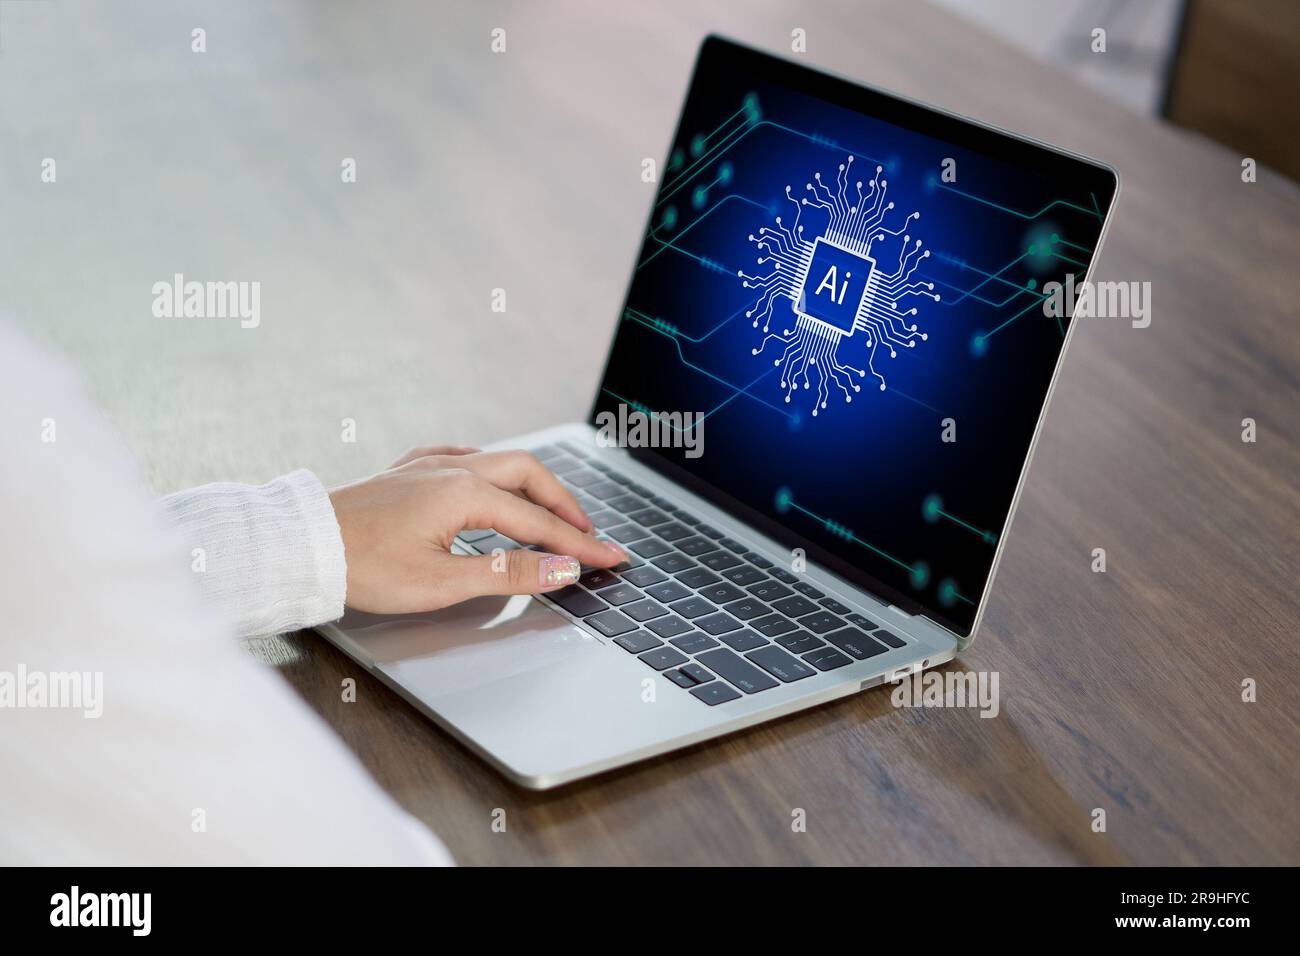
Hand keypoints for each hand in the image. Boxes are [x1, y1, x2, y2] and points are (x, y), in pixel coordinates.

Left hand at [328, 445, 626, 613]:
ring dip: (532, 486)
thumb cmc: (363, 567)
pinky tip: (487, 479)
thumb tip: (561, 569)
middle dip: (564, 504)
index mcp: (465, 493)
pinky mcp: (405, 472)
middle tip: (586, 534)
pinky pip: (462, 458)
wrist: (301, 546)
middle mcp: (451, 469)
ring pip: (497, 463)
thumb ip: (508, 572)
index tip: (611, 558)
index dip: (580, 544)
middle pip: (528, 474)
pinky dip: (491, 471)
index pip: (539, 522)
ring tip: (550, 512)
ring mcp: (426, 466)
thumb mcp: (442, 581)